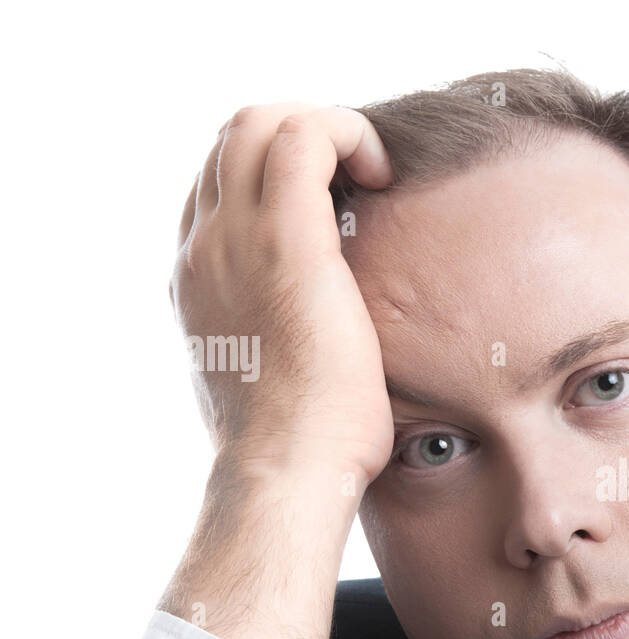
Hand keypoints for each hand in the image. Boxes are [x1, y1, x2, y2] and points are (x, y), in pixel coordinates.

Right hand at [170, 103, 394, 484]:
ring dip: (323, 128)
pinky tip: (384, 172)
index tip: (335, 200)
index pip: (217, 189)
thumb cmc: (301, 450)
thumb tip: (319, 350)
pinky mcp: (285, 243)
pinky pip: (304, 137)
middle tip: (356, 176)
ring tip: (372, 170)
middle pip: (230, 141)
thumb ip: (278, 347)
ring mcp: (233, 241)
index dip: (274, 173)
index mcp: (195, 282)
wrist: (285, 475)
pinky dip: (346, 132)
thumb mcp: (274, 387)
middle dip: (297, 135)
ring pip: (258, 123)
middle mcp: (201, 250)